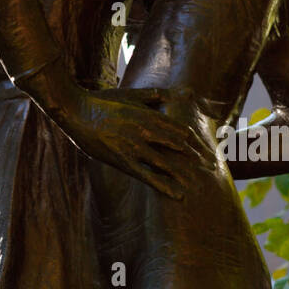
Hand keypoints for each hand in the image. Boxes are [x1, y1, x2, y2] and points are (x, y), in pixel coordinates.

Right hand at [52, 83, 214, 198]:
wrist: (76, 110)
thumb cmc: (102, 101)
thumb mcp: (131, 95)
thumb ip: (155, 96)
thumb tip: (175, 93)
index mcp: (150, 115)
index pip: (182, 131)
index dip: (198, 143)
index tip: (210, 152)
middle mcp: (146, 130)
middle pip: (180, 146)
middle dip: (198, 159)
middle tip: (213, 169)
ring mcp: (135, 146)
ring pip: (167, 162)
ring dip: (185, 174)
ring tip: (199, 185)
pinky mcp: (122, 160)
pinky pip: (147, 176)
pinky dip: (164, 186)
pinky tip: (177, 195)